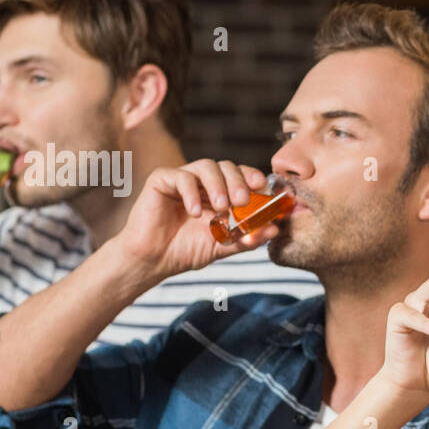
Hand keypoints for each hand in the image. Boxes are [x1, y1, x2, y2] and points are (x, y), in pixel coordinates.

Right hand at [113, 159, 275, 281]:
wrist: (153, 261)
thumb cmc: (186, 251)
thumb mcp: (223, 246)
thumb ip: (247, 238)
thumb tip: (275, 230)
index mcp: (220, 193)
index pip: (241, 176)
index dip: (252, 177)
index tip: (263, 187)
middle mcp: (203, 183)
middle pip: (226, 166)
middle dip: (238, 181)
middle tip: (242, 201)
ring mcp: (182, 179)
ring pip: (206, 166)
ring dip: (218, 184)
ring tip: (221, 208)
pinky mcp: (161, 180)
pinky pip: (180, 176)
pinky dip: (191, 192)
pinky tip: (195, 213)